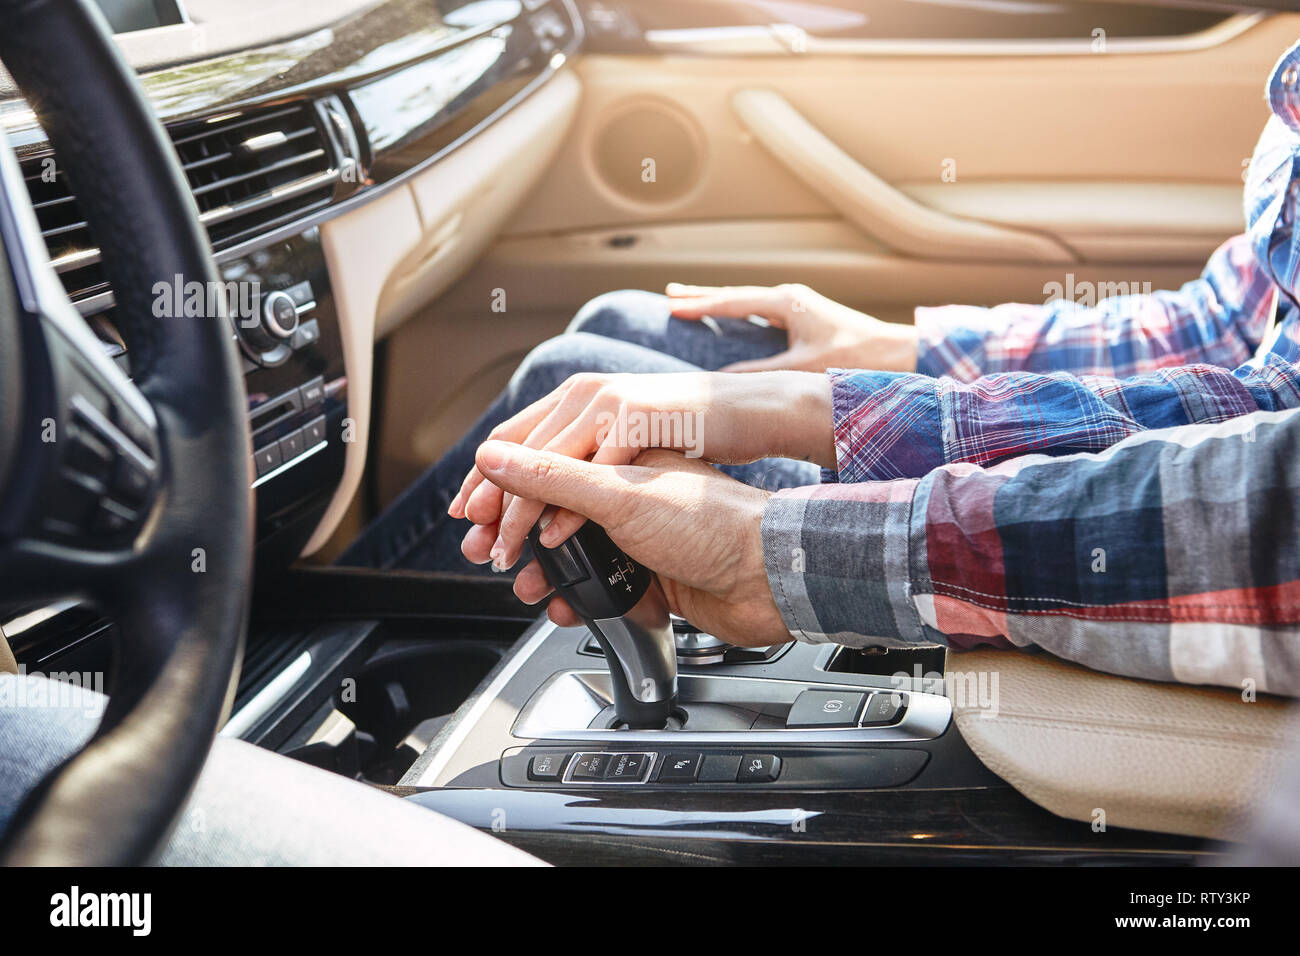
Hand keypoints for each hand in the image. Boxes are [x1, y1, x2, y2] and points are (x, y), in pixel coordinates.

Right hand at [466, 442, 792, 646]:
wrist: (772, 581)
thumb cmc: (715, 525)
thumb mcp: (621, 497)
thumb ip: (554, 479)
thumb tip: (495, 459)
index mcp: (621, 457)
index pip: (544, 464)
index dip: (502, 491)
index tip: (473, 517)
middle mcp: (628, 493)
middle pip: (553, 509)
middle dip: (514, 536)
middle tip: (485, 555)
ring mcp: (640, 536)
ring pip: (575, 553)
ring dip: (545, 572)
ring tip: (526, 588)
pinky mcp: (654, 576)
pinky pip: (602, 588)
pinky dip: (580, 600)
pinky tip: (567, 607)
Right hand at [666, 282, 917, 373]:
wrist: (895, 354)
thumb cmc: (853, 359)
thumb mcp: (800, 368)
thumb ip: (759, 372)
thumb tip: (720, 379)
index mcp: (786, 303)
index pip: (733, 301)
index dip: (700, 305)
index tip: (671, 307)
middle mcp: (790, 298)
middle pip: (736, 295)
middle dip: (702, 296)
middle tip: (669, 293)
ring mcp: (798, 306)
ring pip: (747, 302)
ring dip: (719, 303)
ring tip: (691, 302)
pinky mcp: (804, 318)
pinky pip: (760, 312)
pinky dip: (739, 313)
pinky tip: (732, 318)